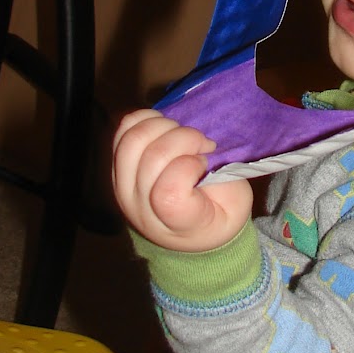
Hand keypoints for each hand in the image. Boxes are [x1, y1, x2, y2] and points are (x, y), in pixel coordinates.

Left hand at [112, 110, 253, 252]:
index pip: (167, 193)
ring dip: (164, 126)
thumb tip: (202, 145)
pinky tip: (164, 126)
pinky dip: (144, 120)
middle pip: (152, 157)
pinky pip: (123, 131)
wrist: (190, 233)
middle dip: (184, 137)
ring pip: (133, 140)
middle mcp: (141, 207)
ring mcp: (124, 187)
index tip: (206, 163)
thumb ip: (222, 178)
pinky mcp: (117, 168)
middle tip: (202, 144)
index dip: (190, 165)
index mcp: (175, 223)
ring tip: (181, 133)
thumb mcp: (235, 206)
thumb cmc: (219, 215)